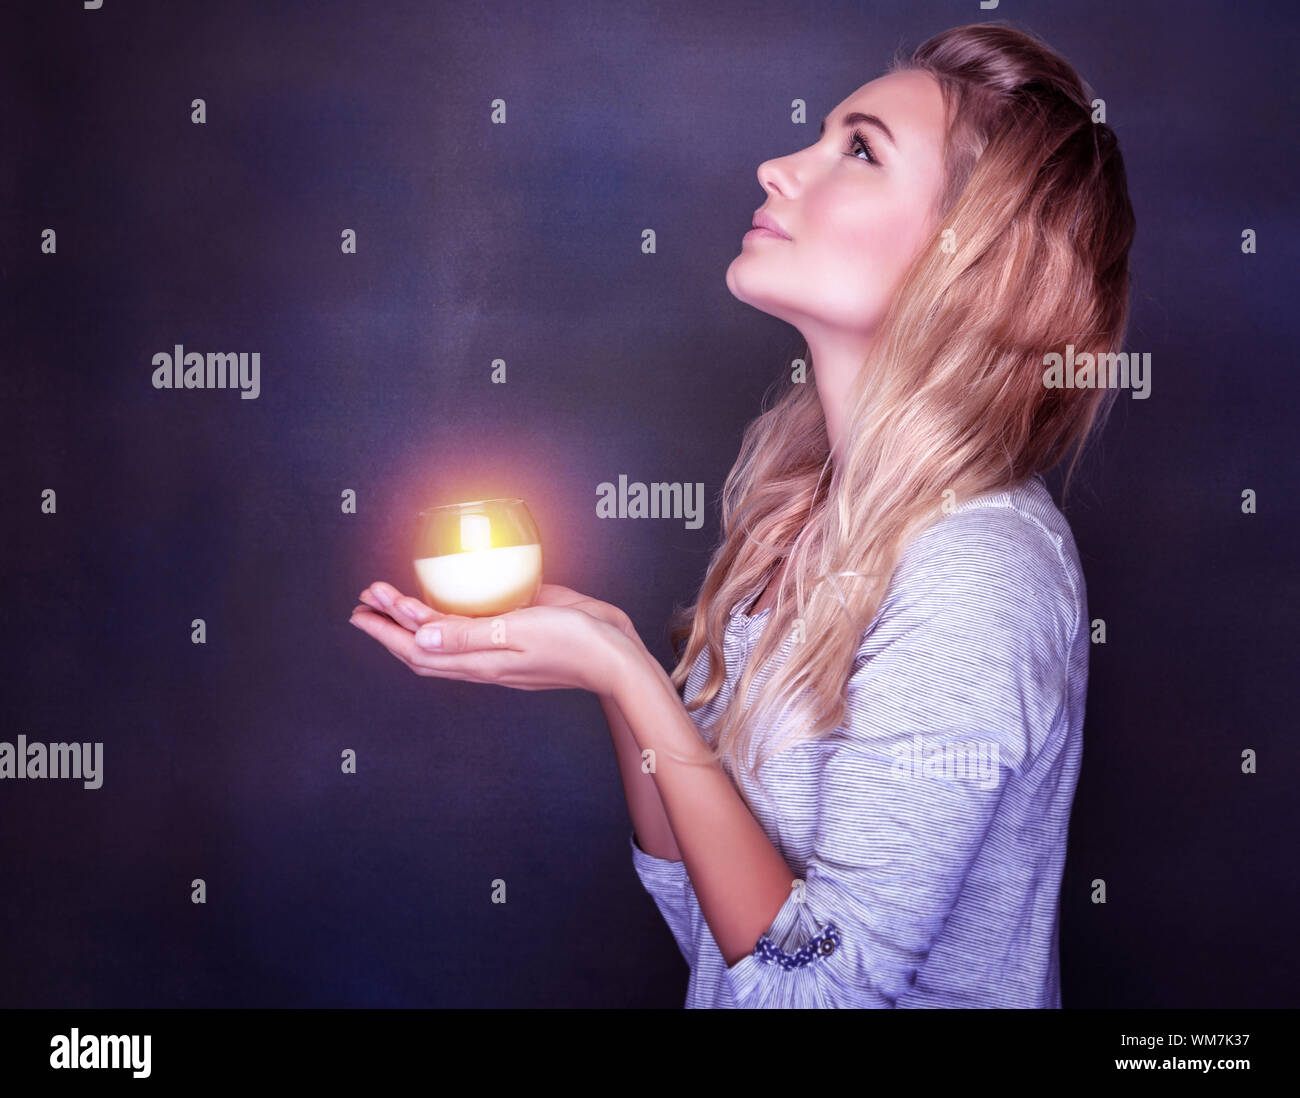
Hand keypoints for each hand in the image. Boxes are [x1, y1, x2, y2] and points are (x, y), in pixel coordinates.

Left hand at [349, 581, 635, 696]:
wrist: (616, 657)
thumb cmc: (575, 643)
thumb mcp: (518, 631)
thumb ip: (468, 634)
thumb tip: (418, 638)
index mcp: (481, 662)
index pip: (419, 650)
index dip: (386, 631)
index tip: (362, 609)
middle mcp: (485, 662)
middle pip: (423, 651)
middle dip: (390, 628)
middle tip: (366, 603)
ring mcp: (499, 654)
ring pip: (443, 647)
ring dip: (413, 624)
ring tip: (392, 602)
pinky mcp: (515, 642)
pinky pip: (468, 638)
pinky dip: (445, 624)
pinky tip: (446, 609)